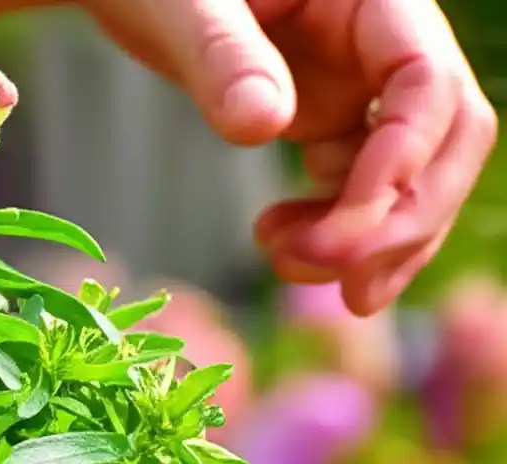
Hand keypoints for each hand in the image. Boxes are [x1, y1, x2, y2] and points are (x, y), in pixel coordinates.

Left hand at [79, 0, 497, 315]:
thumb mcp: (180, 6)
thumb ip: (221, 55)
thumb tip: (263, 123)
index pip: (426, 80)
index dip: (403, 158)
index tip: (350, 224)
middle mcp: (384, 40)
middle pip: (444, 138)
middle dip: (400, 219)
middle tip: (333, 276)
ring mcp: (364, 85)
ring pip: (411, 176)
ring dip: (369, 241)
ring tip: (288, 266)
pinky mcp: (336, 121)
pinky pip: (363, 188)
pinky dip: (336, 233)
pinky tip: (280, 247)